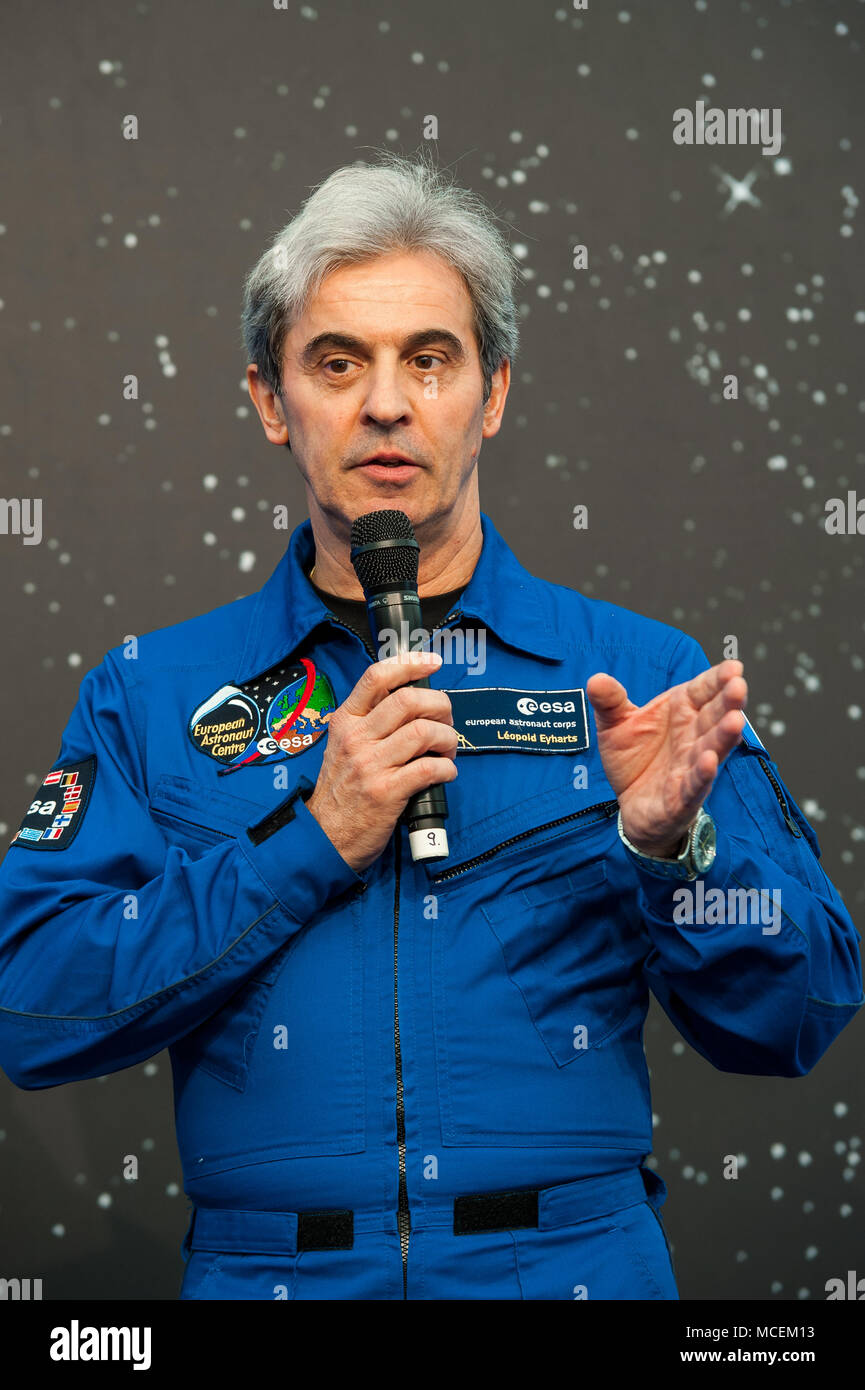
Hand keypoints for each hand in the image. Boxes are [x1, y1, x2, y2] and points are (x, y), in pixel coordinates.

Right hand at [306, 651, 458, 872]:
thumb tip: (413, 703)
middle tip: (447, 721)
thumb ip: (370, 724)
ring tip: (448, 751)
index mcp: (346, 722)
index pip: (376, 677)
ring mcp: (370, 765)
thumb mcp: (343, 747)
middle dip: (441, 706)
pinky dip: (447, 769)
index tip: (432, 663)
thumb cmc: (341, 792)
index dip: (410, 663)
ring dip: (448, 739)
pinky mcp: (386, 792)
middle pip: (408, 700)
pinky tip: (445, 774)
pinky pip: (429, 768)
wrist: (324, 836)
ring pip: (423, 732)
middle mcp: (356, 739)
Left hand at [585, 659, 747, 856]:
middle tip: (739, 687)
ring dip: (724, 736)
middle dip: (728, 703)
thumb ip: (610, 702)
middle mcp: (692, 736)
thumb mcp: (615, 725)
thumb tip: (596, 680)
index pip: (702, 691)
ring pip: (712, 748)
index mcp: (681, 711)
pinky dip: (703, 774)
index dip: (718, 680)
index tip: (733, 668)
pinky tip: (710, 761)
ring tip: (735, 721)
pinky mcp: (683, 796)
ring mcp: (691, 766)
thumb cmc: (634, 758)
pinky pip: (695, 784)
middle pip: (714, 716)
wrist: (632, 803)